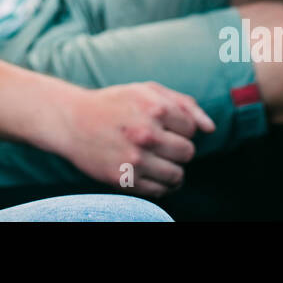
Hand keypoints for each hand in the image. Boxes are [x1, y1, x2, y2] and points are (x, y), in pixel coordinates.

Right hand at [50, 82, 215, 197]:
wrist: (72, 121)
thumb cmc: (114, 103)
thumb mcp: (147, 91)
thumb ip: (184, 104)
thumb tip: (210, 129)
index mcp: (155, 108)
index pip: (191, 129)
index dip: (179, 128)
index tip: (162, 126)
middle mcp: (147, 134)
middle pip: (188, 153)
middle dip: (177, 148)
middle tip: (158, 143)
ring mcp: (135, 159)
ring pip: (177, 175)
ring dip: (170, 168)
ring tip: (154, 159)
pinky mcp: (124, 179)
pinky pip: (159, 191)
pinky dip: (157, 184)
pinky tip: (145, 171)